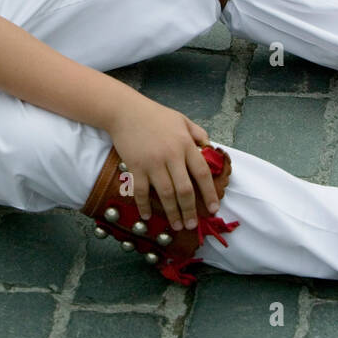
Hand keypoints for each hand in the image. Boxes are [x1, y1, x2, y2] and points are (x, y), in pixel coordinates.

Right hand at [106, 98, 220, 231]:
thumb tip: (210, 148)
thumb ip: (198, 133)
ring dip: (172, 213)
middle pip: (185, 190)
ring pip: (165, 194)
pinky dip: (144, 205)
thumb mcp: (182, 119)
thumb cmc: (155, 115)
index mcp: (185, 144)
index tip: (213, 209)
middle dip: (190, 211)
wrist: (125, 111)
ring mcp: (152, 163)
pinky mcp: (135, 167)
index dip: (209, 193)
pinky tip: (148, 216)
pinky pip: (141, 191)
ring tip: (176, 226)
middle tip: (192, 225)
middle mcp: (171, 156)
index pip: (202, 173)